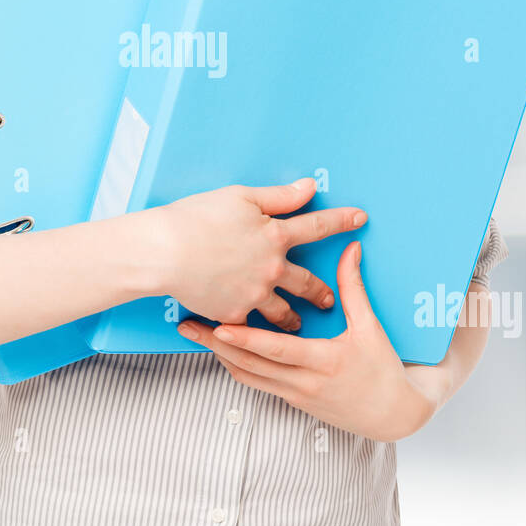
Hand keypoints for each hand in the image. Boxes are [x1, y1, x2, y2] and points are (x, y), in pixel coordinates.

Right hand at [135, 176, 366, 329]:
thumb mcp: (241, 196)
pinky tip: (256, 337)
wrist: (164, 251)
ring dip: (292, 318)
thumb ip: (279, 196)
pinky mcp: (233, 314)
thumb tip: (309, 187)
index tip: (361, 219)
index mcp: (275, 236)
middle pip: (306, 282)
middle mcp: (271, 268)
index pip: (317, 226)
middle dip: (320, 291)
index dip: (341, 220)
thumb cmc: (196, 218)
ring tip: (296, 323)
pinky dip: (254, 332)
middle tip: (329, 300)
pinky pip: (250, 326)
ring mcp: (254, 294)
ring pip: (283, 312)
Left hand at [177, 239, 447, 440]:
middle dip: (216, 345)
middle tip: (188, 326)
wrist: (394, 414)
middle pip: (250, 365)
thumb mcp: (370, 328)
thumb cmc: (384, 370)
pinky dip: (237, 366)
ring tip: (197, 334)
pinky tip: (223, 350)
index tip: (219, 325)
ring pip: (248, 375)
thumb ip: (354, 287)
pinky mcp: (293, 401)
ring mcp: (296, 394)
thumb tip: (350, 248)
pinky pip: (257, 383)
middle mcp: (304, 382)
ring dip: (220, 355)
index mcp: (323, 362)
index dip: (245, 339)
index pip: (275, 350)